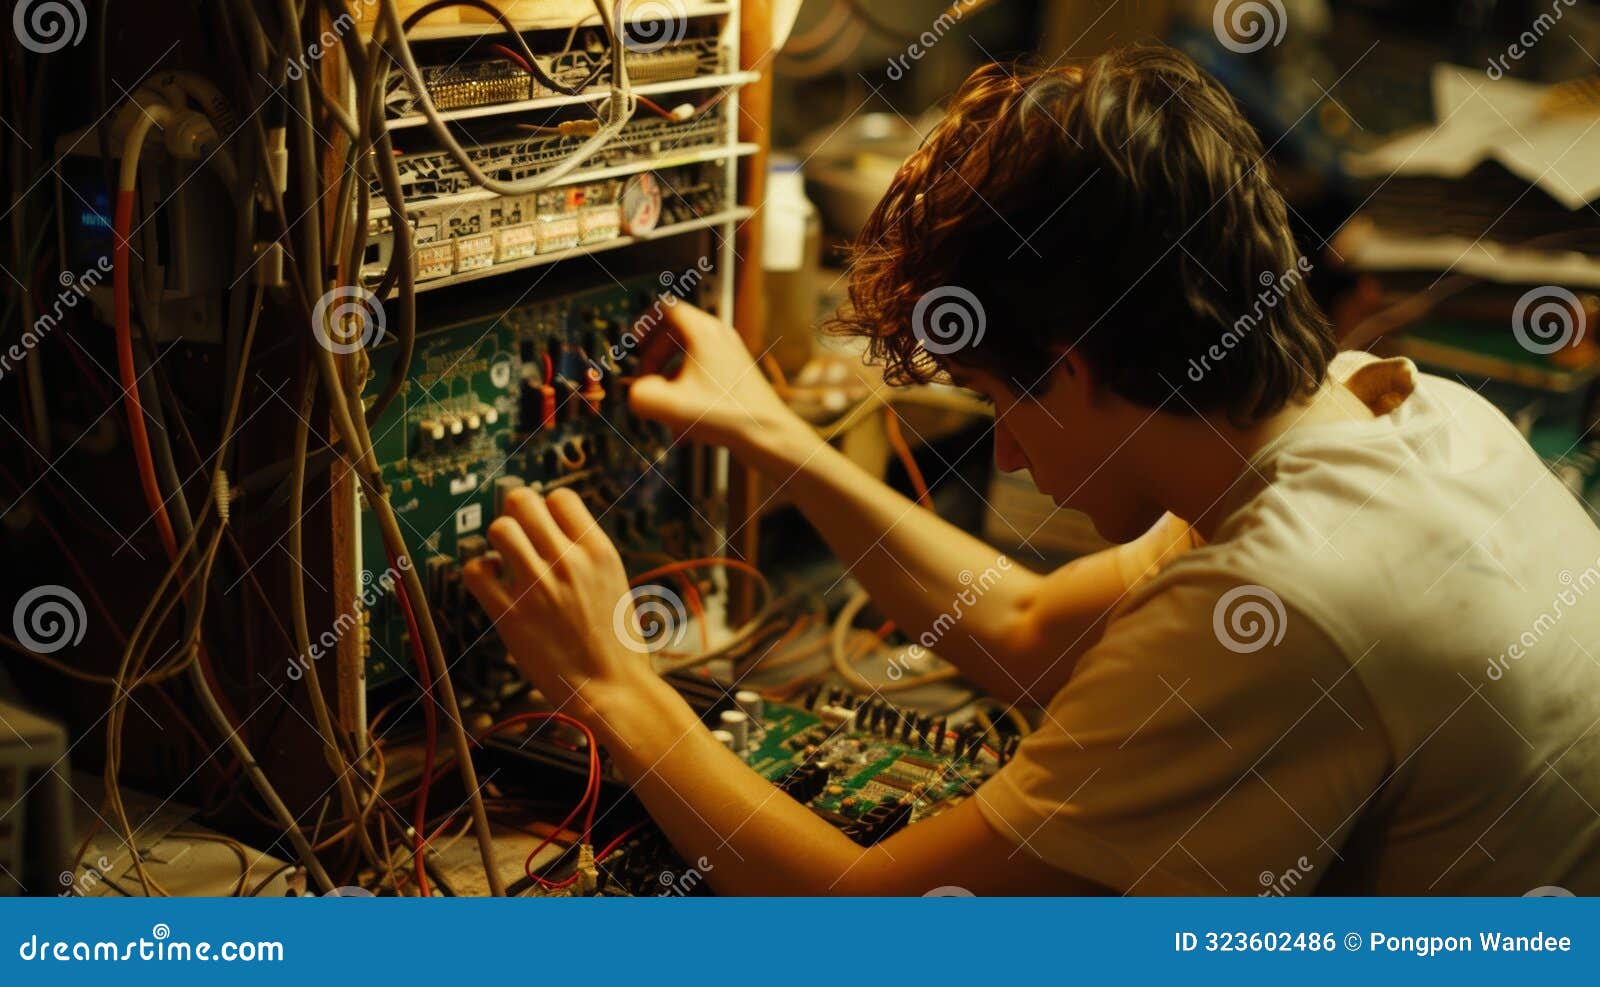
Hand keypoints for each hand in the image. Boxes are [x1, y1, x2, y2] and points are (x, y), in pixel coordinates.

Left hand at [461, 487, 653, 719]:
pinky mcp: (511, 614)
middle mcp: (567, 562)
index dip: (548, 506)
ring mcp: (538, 586)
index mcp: (599, 552)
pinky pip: (476, 570)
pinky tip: (494, 581)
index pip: (561, 497)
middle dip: (517, 511)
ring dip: (499, 539)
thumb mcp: (615, 581)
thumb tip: (556, 529)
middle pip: (524, 501)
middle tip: (519, 530)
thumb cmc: (617, 642)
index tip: (545, 522)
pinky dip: (480, 571)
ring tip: (506, 557)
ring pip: (499, 528)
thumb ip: (586, 553)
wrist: (612, 687)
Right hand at [627, 300, 802, 459]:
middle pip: (674, 334)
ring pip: (688, 359)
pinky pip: (702, 376)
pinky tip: (686, 426)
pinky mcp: (736, 375)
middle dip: (654, 360)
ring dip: (670, 382)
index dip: (644, 324)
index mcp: (702, 332)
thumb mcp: (670, 406)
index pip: (666, 308)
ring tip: (667, 410)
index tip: (634, 345)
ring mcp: (730, 355)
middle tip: (646, 381)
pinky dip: (688, 393)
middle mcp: (719, 337)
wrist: (768, 434)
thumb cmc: (727, 415)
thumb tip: (635, 392)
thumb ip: (639, 395)